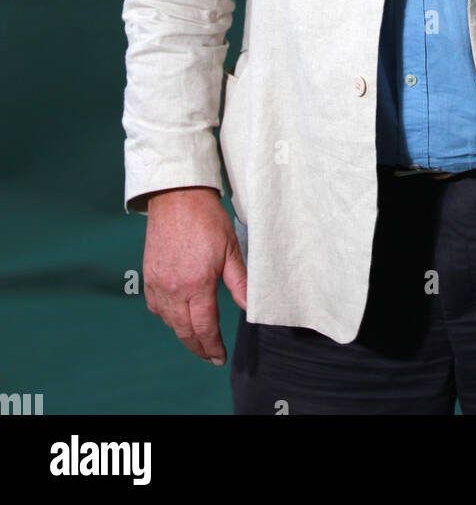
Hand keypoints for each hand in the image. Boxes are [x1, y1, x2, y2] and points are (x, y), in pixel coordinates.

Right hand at [143, 186, 246, 365]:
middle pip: (184, 331)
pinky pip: (155, 307)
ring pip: (168, 322)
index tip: (219, 357)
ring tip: (197, 339)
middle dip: (198, 348)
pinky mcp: (147, 275)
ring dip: (183, 334)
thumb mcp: (230, 249)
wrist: (177, 196)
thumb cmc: (206, 219)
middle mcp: (173, 289)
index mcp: (196, 284)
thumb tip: (250, 307)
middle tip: (210, 356)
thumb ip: (239, 282)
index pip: (204, 328)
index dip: (213, 347)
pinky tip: (177, 315)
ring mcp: (157, 283)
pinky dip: (167, 317)